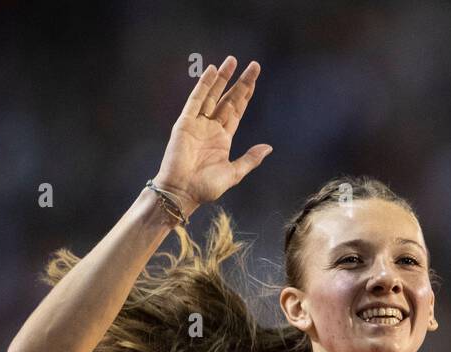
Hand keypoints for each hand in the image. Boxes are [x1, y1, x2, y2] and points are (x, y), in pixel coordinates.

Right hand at [153, 55, 271, 216]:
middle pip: (229, 98)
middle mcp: (211, 127)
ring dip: (222, 78)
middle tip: (253, 65)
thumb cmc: (206, 188)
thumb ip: (250, 159)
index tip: (254, 78)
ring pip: (213, 95)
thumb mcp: (234, 173)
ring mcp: (198, 123)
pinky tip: (211, 71)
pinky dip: (204, 85)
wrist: (182, 193)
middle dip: (241, 82)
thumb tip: (268, 148)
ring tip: (232, 60)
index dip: (246, 94)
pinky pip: (196, 100)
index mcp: (223, 138)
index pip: (237, 110)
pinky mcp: (185, 123)